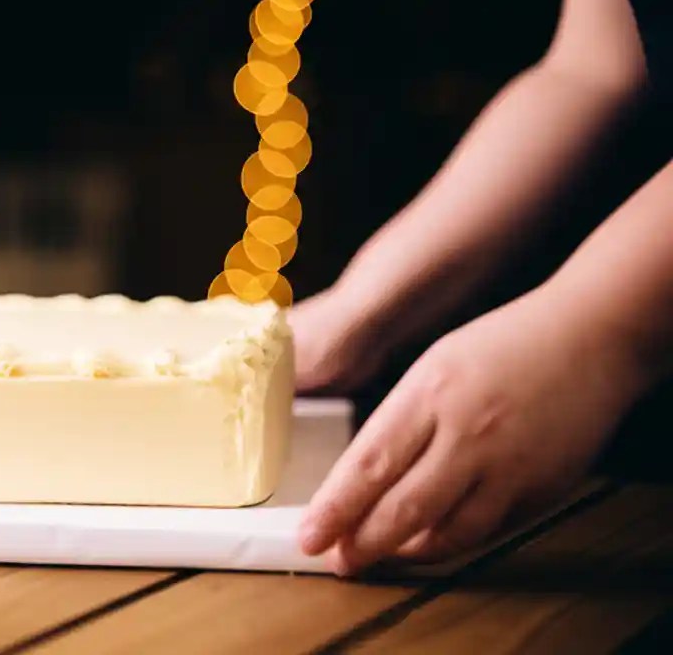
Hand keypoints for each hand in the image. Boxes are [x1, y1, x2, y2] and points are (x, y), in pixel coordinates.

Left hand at [297, 290, 639, 574]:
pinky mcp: (540, 490)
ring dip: (406, 553)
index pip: (368, 466)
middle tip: (337, 560)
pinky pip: (486, 532)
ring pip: (447, 535)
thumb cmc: (500, 348)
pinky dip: (451, 542)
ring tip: (379, 554)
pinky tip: (428, 541)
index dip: (335, 510)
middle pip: (403, 510)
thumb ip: (398, 425)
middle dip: (362, 544)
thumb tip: (357, 481)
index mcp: (429, 396)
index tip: (309, 536)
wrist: (589, 338)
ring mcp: (509, 468)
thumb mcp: (431, 369)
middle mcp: (468, 436)